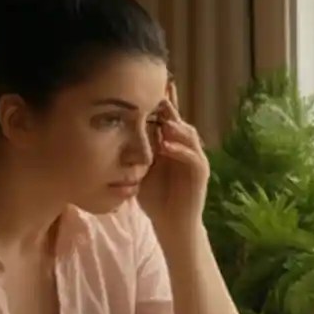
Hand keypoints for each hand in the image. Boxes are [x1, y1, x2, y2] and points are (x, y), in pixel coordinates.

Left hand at [136, 79, 209, 235]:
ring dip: (175, 126)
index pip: (165, 120)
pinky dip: (180, 150)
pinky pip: (193, 157)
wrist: (172, 226)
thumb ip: (136, 154)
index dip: (157, 105)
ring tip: (162, 119)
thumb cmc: (156, 200)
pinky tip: (166, 145)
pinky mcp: (201, 174)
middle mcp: (185, 148)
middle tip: (155, 92)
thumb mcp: (141, 172)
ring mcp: (195, 160)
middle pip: (178, 121)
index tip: (141, 88)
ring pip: (189, 135)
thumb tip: (113, 136)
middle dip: (168, 107)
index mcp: (171, 146)